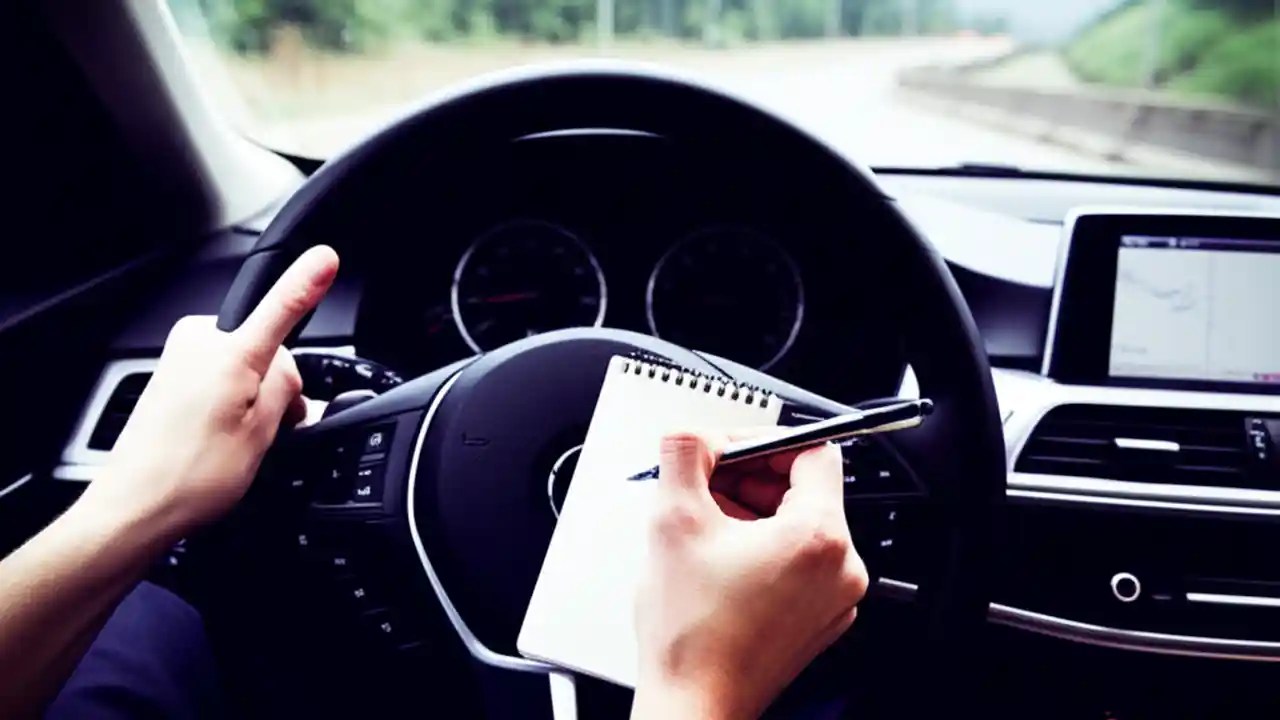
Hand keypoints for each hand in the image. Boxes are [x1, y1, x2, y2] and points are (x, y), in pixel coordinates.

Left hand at [83, 246, 339, 539]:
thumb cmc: (190, 478)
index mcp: (227, 356)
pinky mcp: (171, 372)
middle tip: (263, 432)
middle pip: (269, 351)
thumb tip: (291, 372)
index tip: (326, 256)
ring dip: (252, 399)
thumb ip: (286, 389)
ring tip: (232, 442)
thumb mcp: (261, 435)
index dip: (307, 284)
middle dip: (276, 389)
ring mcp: (181, 358)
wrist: (134, 506)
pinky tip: (217, 437)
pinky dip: (231, 401)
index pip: (279, 309)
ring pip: (246, 365)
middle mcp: (199, 346)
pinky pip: (221, 375)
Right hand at [632, 431, 868, 719]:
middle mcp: (841, 567)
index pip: (814, 451)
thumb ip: (685, 454)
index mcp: (818, 537)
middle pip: (806, 489)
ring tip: (708, 527)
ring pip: (800, 526)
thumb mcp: (674, 520)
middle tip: (707, 487)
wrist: (695, 703)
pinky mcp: (818, 620)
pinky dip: (764, 550)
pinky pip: (800, 563)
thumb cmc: (693, 635)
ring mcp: (834, 598)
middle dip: (752, 479)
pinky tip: (721, 561)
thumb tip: (693, 434)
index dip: (765, 440)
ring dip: (754, 513)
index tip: (730, 451)